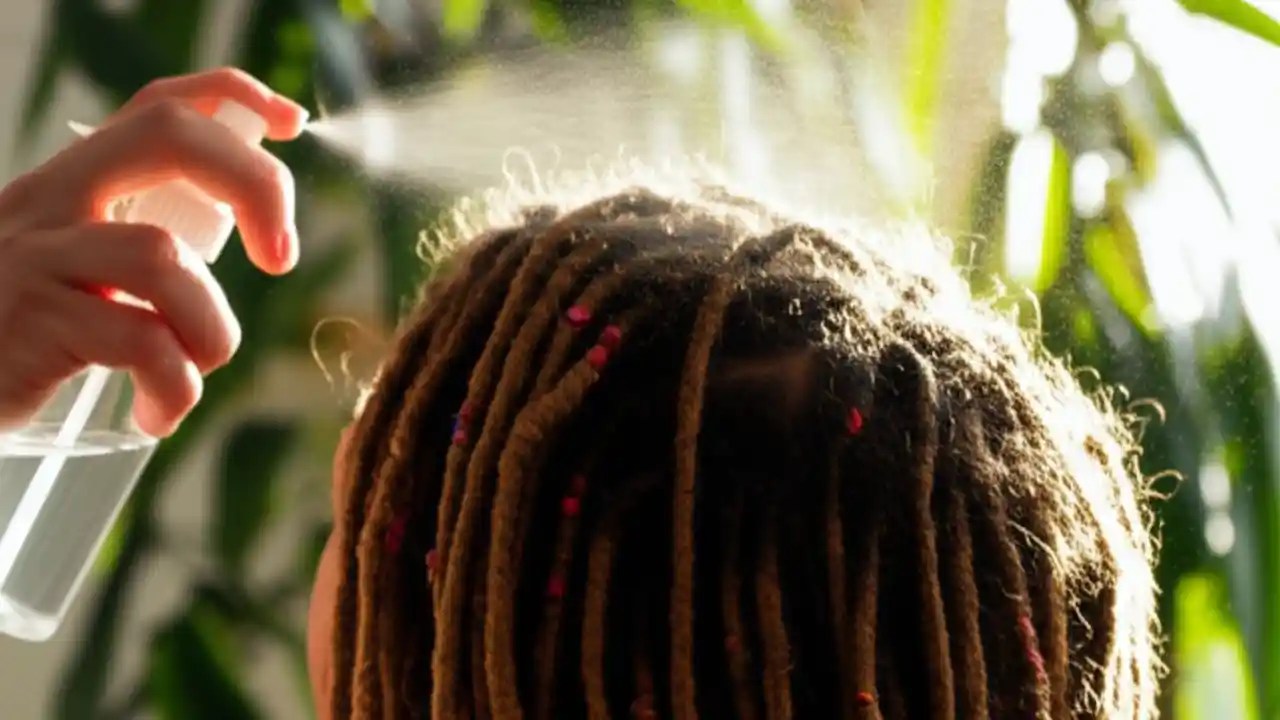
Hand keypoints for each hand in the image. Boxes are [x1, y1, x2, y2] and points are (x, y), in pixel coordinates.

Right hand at [0, 68, 308, 436]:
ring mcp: (33, 256)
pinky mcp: (28, 321)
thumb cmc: (21, 348)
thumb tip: (239, 231)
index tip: (289, 122)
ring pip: (166, 257)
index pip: (156, 107)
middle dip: (254, 184)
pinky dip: (174, 389)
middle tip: (280, 258)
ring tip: (192, 373)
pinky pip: (144, 343)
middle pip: (170, 136)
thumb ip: (144, 250)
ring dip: (211, 330)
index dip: (233, 96)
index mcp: (70, 188)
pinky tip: (156, 414)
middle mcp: (47, 203)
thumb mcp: (82, 280)